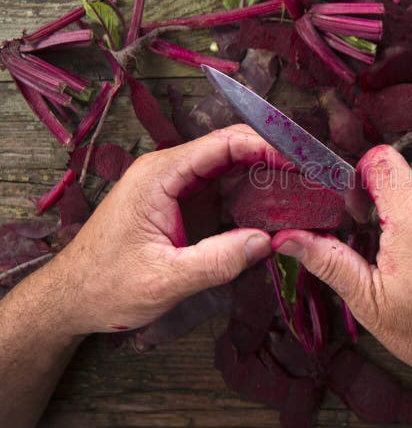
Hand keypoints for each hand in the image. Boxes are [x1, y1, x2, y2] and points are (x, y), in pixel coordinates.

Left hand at [47, 124, 281, 335]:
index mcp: (159, 175)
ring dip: (264, 174)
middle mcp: (167, 171)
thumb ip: (216, 261)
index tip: (300, 161)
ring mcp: (173, 186)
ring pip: (228, 167)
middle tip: (311, 173)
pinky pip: (220, 189)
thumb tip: (268, 241)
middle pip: (230, 148)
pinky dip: (249, 194)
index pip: (222, 144)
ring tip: (301, 187)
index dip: (266, 146)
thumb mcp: (164, 279)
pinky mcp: (179, 203)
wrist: (70, 299)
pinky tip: (273, 208)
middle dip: (272, 156)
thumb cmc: (106, 287)